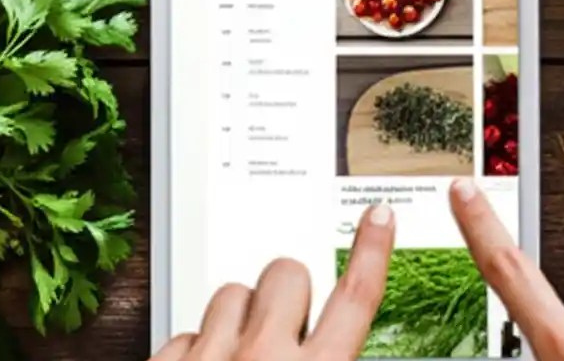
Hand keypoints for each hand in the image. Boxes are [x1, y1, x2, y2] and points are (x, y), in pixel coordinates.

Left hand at [150, 203, 395, 360]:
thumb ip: (332, 359)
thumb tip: (340, 340)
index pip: (355, 299)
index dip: (371, 252)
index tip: (378, 217)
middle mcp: (263, 360)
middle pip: (286, 275)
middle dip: (285, 294)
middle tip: (280, 331)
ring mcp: (210, 360)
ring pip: (230, 294)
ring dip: (236, 320)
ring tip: (236, 359)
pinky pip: (184, 332)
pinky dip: (193, 352)